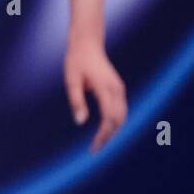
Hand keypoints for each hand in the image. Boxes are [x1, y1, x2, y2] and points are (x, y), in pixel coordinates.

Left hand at [64, 36, 126, 151]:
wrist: (87, 44)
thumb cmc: (76, 61)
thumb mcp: (71, 80)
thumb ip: (76, 101)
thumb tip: (80, 122)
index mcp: (105, 88)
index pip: (108, 119)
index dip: (103, 135)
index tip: (93, 147)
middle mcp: (117, 90)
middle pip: (118, 120)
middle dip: (109, 136)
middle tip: (95, 149)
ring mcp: (119, 88)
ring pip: (122, 116)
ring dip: (113, 130)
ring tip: (99, 142)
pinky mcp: (118, 88)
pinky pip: (121, 110)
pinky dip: (115, 122)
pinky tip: (105, 130)